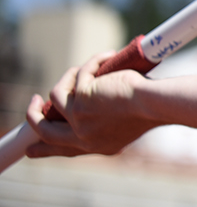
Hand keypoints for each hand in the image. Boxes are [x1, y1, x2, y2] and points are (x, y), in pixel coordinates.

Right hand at [25, 52, 156, 157]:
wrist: (156, 106)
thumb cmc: (152, 110)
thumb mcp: (127, 124)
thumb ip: (106, 122)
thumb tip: (92, 103)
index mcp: (95, 146)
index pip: (61, 150)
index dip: (43, 148)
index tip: (31, 148)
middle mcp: (83, 137)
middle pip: (44, 130)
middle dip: (33, 115)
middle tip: (34, 101)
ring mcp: (79, 118)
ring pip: (55, 96)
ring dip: (67, 78)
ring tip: (84, 68)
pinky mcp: (82, 98)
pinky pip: (78, 75)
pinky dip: (92, 63)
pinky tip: (108, 56)